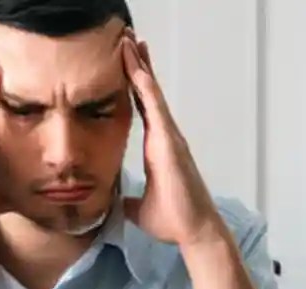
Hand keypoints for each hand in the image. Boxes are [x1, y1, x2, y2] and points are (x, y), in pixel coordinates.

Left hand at [120, 36, 224, 245]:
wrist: (192, 230)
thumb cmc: (172, 219)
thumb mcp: (138, 209)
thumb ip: (126, 200)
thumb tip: (114, 202)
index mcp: (157, 147)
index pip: (143, 109)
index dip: (134, 86)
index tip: (126, 63)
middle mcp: (165, 137)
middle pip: (150, 94)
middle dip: (139, 67)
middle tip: (128, 41)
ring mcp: (169, 137)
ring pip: (153, 94)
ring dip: (141, 68)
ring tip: (130, 43)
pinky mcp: (169, 142)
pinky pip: (156, 107)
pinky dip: (146, 87)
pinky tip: (137, 69)